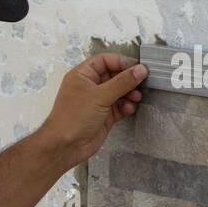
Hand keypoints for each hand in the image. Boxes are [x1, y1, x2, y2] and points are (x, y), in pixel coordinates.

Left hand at [39, 53, 147, 168]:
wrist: (66, 145)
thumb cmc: (72, 118)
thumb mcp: (100, 95)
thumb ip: (122, 82)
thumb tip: (139, 70)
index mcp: (82, 75)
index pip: (104, 61)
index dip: (121, 62)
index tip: (137, 66)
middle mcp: (90, 86)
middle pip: (114, 75)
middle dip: (128, 79)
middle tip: (141, 81)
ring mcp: (97, 101)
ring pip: (119, 91)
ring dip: (129, 93)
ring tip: (136, 96)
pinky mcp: (104, 115)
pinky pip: (120, 106)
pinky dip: (126, 106)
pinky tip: (129, 108)